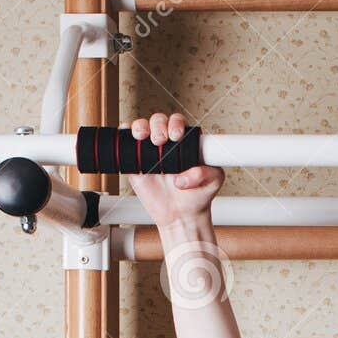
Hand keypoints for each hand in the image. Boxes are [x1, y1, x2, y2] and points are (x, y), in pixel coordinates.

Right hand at [127, 111, 224, 226]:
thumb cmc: (198, 196)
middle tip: (161, 140)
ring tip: (143, 137)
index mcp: (185, 142)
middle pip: (158, 121)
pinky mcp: (135, 163)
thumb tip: (185, 177)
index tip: (177, 136)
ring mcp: (149, 152)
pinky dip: (123, 136)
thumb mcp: (213, 182)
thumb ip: (208, 172)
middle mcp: (167, 144)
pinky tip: (129, 139)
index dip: (175, 123)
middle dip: (158, 125)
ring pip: (141, 127)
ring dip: (140, 126)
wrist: (181, 216)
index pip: (177, 122)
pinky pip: (125, 144)